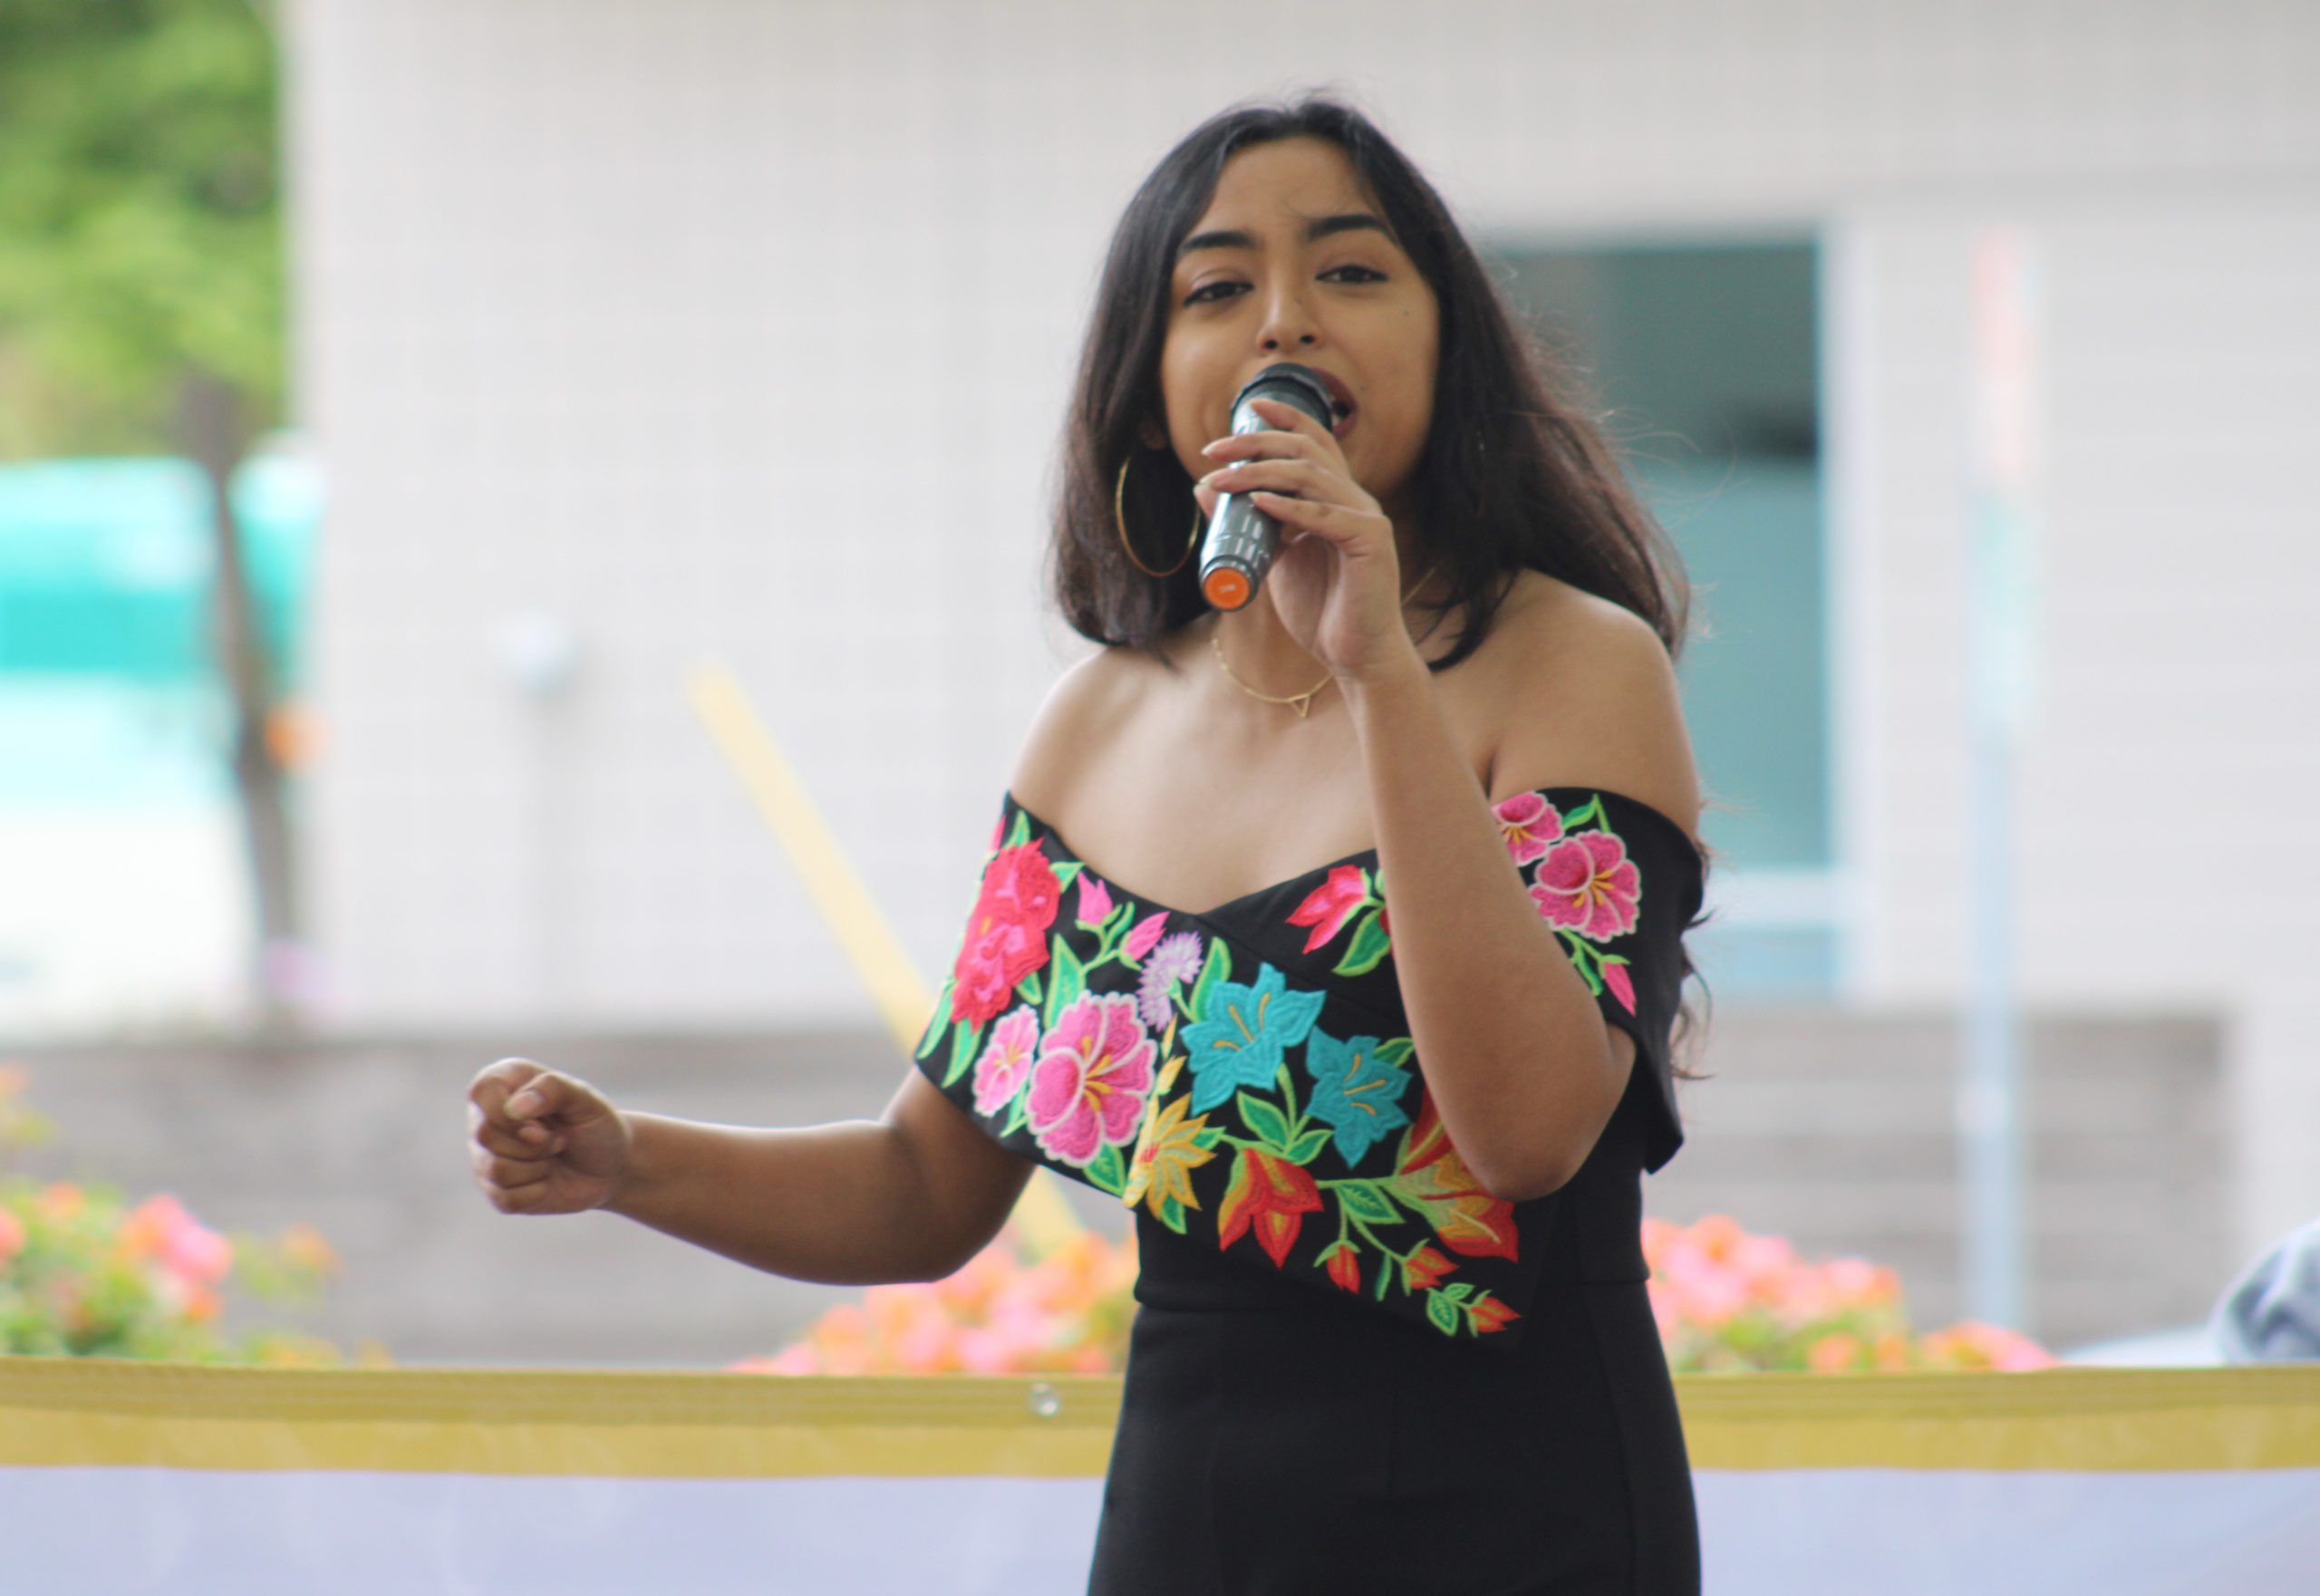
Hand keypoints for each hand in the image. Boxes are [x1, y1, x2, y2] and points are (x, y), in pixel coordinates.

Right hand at [467, 1058, 633, 1215]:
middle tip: (559, 1138)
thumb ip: (553, 1089)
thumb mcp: (587, 1099)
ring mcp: (484, 1156)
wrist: (610, 1167)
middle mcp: (484, 1118)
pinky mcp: (493, 1191)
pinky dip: (538, 1191)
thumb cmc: (595, 1126)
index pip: (482, 1091)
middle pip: (486, 1134)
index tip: (543, 1121)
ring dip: (539, 1166)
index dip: (510, 1112)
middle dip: (536, 1142)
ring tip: (553, 1155)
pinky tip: (546, 1178)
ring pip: (496, 1169)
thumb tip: (516, 1107)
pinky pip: (506, 1198)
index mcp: (503, 1082)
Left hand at [1191, 395, 1421, 685]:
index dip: (1285, 418)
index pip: (1315, 442)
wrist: (1355, 657)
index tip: (1248, 408)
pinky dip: (1291, 508)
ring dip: (1261, 473)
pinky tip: (1260, 503)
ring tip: (1222, 480)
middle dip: (1257, 443)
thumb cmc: (1321, 610)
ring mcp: (1367, 518)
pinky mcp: (1372, 542)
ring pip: (1311, 477)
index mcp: (1336, 498)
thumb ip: (1246, 525)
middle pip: (1307, 450)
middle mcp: (1354, 500)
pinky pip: (1327, 516)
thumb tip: (1203, 487)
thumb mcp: (1272, 560)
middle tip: (1212, 451)